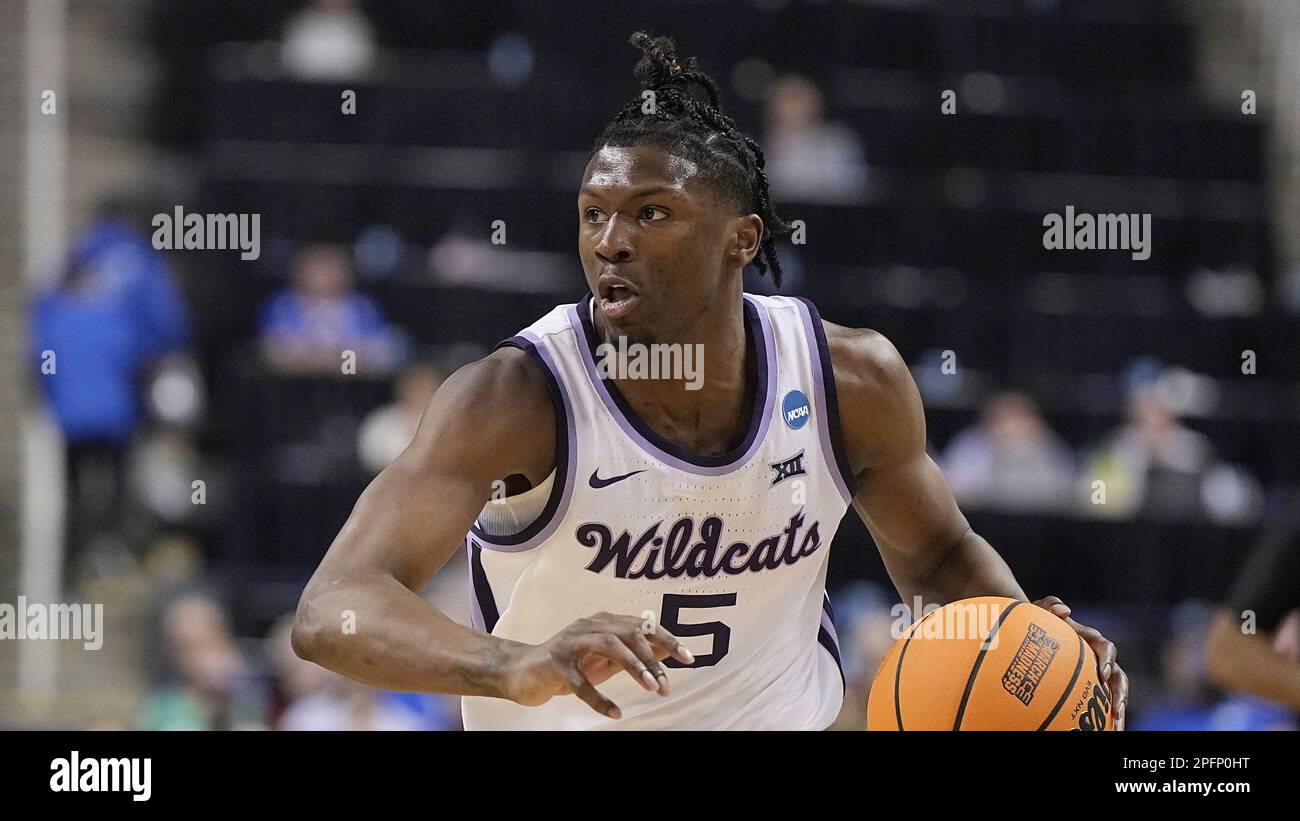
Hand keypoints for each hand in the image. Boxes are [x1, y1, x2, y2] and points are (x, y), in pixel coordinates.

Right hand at [501, 611, 694, 718]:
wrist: (522, 672)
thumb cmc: (569, 666)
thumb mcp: (605, 659)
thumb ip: (633, 653)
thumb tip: (667, 651)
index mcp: (603, 622)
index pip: (642, 626)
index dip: (667, 639)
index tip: (689, 658)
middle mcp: (589, 626)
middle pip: (628, 633)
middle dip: (652, 658)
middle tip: (665, 685)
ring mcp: (570, 642)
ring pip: (609, 646)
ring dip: (633, 667)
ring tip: (651, 688)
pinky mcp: (554, 663)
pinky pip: (580, 681)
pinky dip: (599, 698)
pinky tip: (615, 712)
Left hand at [1033, 595, 1129, 730]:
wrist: (1033, 629)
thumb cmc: (1037, 618)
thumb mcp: (1039, 609)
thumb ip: (1049, 605)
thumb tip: (1064, 610)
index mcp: (1090, 639)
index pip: (1106, 647)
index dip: (1108, 659)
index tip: (1103, 674)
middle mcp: (1098, 657)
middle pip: (1118, 676)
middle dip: (1121, 694)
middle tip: (1117, 711)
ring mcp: (1095, 673)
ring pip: (1114, 692)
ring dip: (1118, 710)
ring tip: (1118, 729)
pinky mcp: (1089, 685)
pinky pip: (1099, 702)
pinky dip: (1102, 717)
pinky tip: (1098, 731)